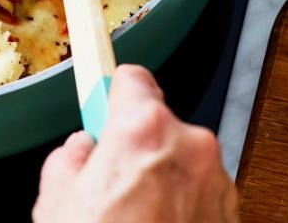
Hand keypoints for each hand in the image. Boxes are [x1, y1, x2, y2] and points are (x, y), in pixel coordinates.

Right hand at [34, 65, 238, 222]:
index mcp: (145, 128)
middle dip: (136, 147)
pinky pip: (201, 194)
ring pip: (182, 162)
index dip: (114, 91)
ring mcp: (217, 182)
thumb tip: (77, 152)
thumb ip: (68, 160)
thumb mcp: (56, 202)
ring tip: (133, 218)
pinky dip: (182, 207)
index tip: (105, 96)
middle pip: (159, 125)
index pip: (133, 78)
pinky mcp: (231, 213)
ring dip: (162, 180)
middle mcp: (191, 146)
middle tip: (109, 182)